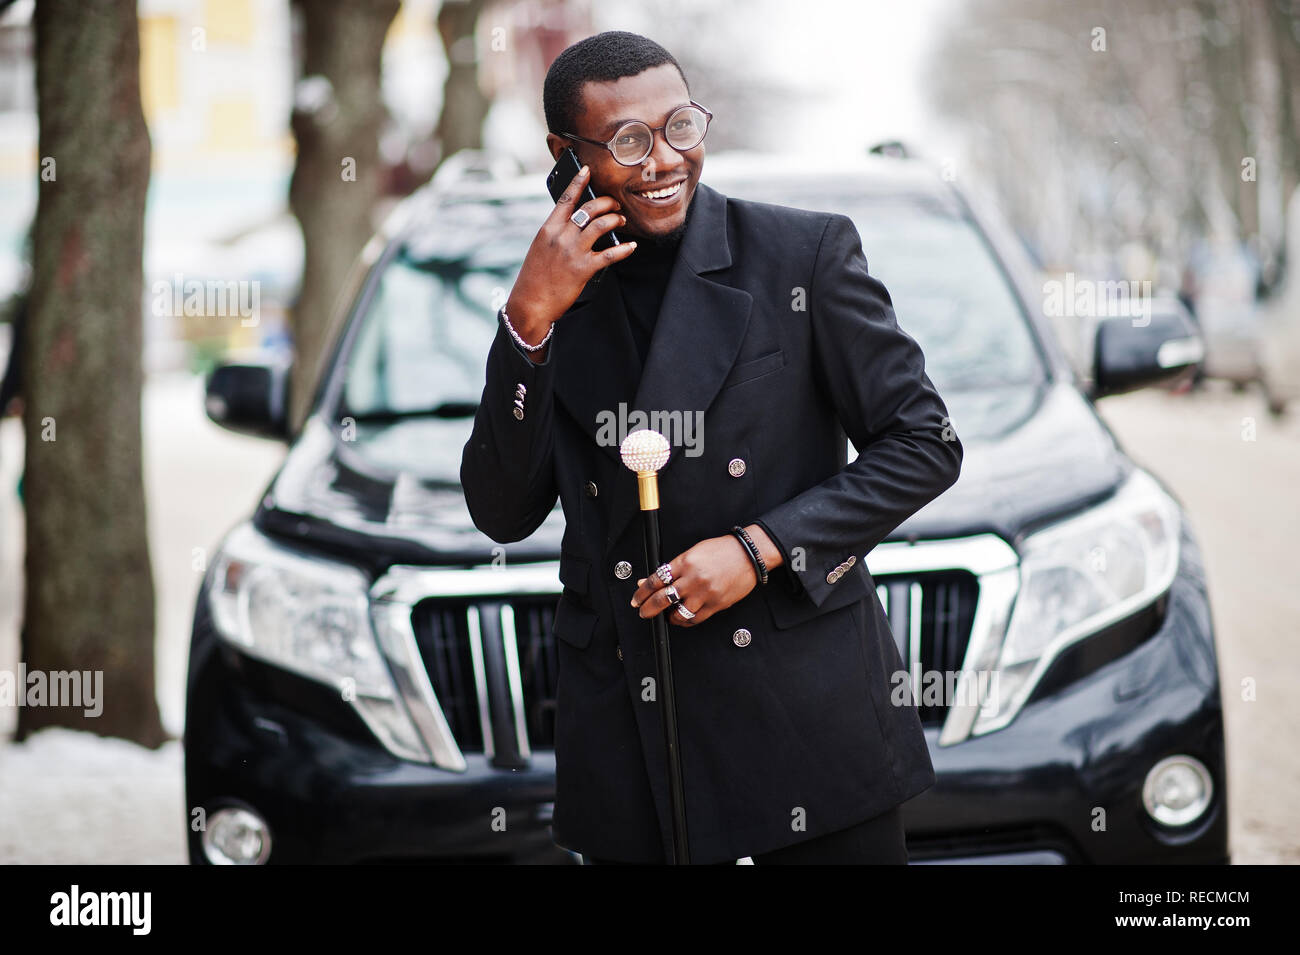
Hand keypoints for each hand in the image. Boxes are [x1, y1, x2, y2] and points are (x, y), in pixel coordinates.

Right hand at [505, 164, 637, 349]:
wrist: (530, 303)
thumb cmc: (534, 278)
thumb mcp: (540, 249)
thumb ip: (556, 234)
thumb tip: (575, 224)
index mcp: (548, 229)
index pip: (565, 199)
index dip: (578, 182)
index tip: (587, 170)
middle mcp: (561, 237)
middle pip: (589, 209)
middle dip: (607, 203)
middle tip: (615, 205)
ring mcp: (573, 252)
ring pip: (601, 225)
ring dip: (615, 219)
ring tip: (622, 220)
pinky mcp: (583, 269)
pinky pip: (610, 254)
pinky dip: (624, 249)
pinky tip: (631, 247)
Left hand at [629, 533, 763, 627]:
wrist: (749, 554)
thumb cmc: (722, 551)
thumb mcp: (694, 553)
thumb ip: (674, 568)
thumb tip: (654, 580)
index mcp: (685, 562)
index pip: (656, 579)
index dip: (642, 591)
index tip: (636, 598)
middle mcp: (693, 578)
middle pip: (662, 598)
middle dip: (648, 608)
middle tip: (643, 612)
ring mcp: (705, 592)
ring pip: (678, 612)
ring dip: (668, 617)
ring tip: (665, 616)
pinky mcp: (716, 604)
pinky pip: (696, 618)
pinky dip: (686, 621)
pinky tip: (682, 618)